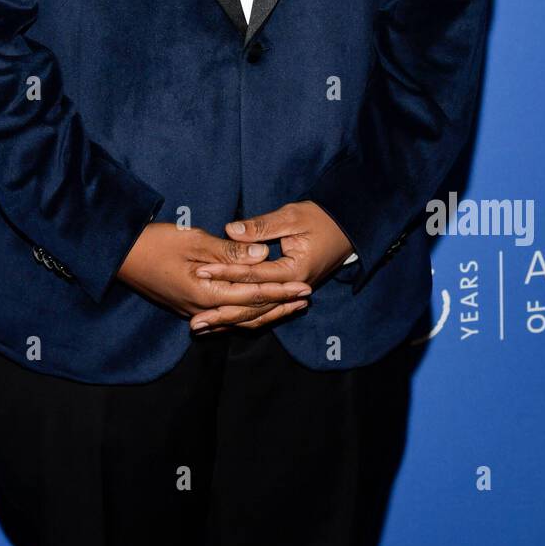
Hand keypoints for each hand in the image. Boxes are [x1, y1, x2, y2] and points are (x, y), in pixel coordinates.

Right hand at [116, 221, 313, 324]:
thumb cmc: (156, 243)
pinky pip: (223, 317)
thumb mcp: (195, 241)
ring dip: (264, 313)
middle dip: (279, 305)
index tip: (303, 288)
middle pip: (249, 312)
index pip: (253, 294)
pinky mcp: (187, 307)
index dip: (281, 291)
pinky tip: (252, 312)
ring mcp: (193, 311)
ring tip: (288, 308)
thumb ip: (230, 251)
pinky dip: (243, 315)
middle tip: (305, 299)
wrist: (120, 256)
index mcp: (207, 293)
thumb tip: (263, 256)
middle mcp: (203, 309)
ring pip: (236, 319)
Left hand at [188, 201, 353, 332]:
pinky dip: (243, 318)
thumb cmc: (321, 218)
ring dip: (230, 321)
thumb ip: (261, 226)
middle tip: (196, 322)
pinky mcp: (288, 294)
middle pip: (254, 304)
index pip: (254, 275)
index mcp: (295, 270)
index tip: (201, 272)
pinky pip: (264, 311)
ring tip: (203, 328)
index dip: (226, 273)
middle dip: (223, 312)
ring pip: (258, 313)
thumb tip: (231, 230)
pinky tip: (223, 323)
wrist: (348, 228)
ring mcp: (292, 295)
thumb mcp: (292, 216)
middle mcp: (294, 288)